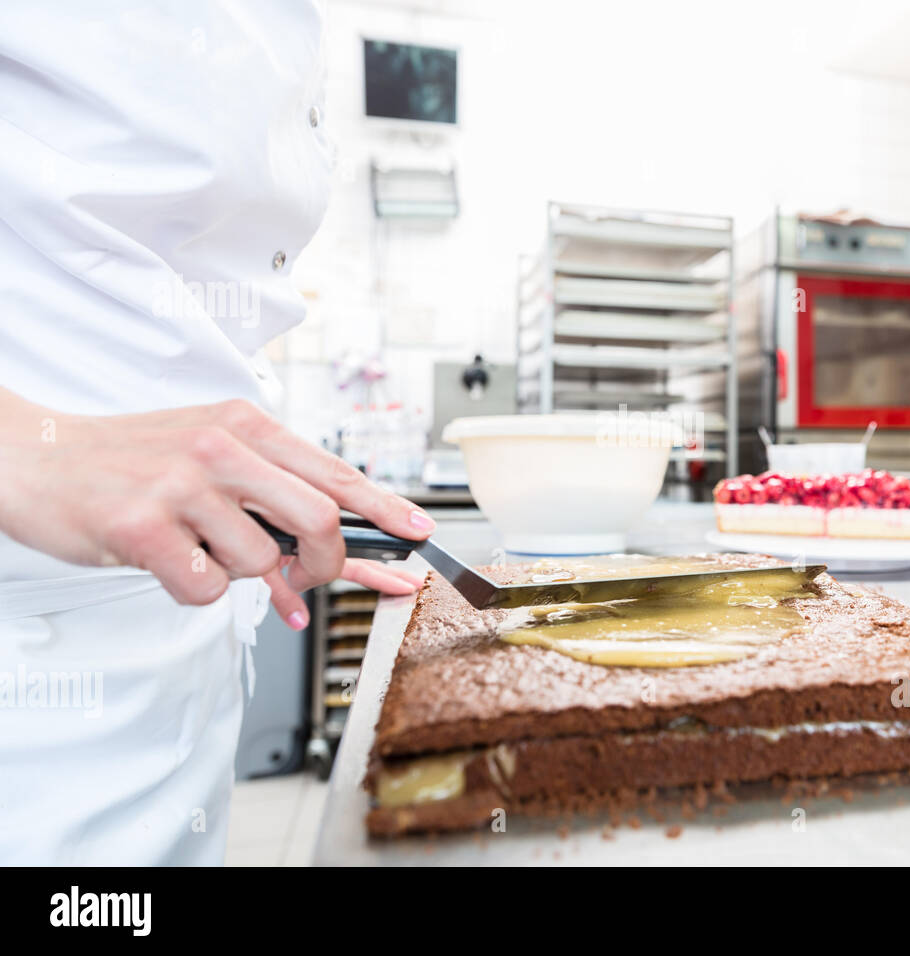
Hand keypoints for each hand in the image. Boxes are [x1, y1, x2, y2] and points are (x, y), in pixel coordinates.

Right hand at [0, 390, 434, 628]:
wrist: (34, 457)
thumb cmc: (129, 464)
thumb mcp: (210, 461)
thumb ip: (274, 502)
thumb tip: (338, 559)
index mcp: (246, 425)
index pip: (337, 473)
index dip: (386, 510)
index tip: (419, 534)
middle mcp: (222, 448)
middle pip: (320, 522)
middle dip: (325, 566)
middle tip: (304, 578)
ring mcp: (183, 485)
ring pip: (260, 564)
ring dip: (236, 575)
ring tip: (195, 547)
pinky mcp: (144, 527)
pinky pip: (205, 589)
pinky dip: (193, 590)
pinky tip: (164, 559)